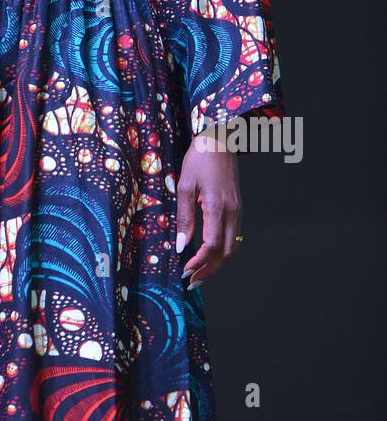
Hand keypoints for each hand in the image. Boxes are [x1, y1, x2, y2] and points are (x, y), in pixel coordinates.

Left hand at [175, 127, 242, 289]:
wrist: (220, 139)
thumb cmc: (200, 159)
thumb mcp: (185, 185)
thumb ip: (184, 217)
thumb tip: (182, 245)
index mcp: (217, 206)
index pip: (212, 245)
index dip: (199, 262)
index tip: (185, 270)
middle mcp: (232, 212)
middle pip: (226, 253)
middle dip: (210, 270)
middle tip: (192, 281)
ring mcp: (238, 210)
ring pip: (233, 247)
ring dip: (217, 263)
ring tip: (200, 272)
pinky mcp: (238, 208)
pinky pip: (234, 236)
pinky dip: (223, 251)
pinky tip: (209, 253)